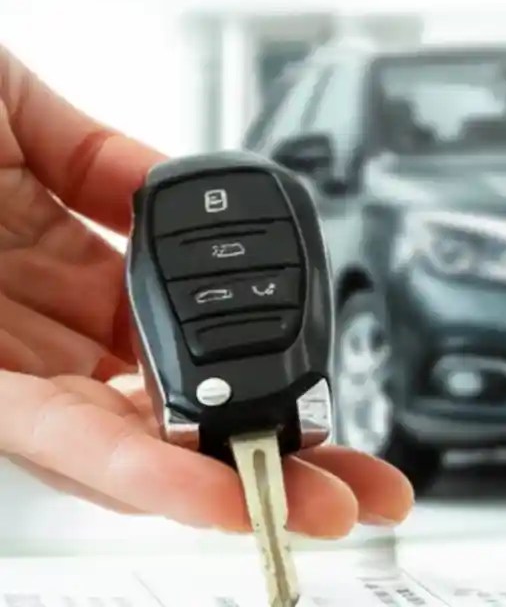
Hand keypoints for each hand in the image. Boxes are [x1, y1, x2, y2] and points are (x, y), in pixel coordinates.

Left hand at [0, 45, 412, 536]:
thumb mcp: (19, 112)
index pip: (174, 344)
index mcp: (53, 268)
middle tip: (358, 486)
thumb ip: (110, 156)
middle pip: (175, 415)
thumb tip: (194, 192)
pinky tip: (223, 490)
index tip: (319, 394)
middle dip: (275, 453)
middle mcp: (35, 335)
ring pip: (133, 451)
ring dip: (235, 484)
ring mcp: (2, 371)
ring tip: (318, 505)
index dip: (255, 374)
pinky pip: (66, 446)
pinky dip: (148, 475)